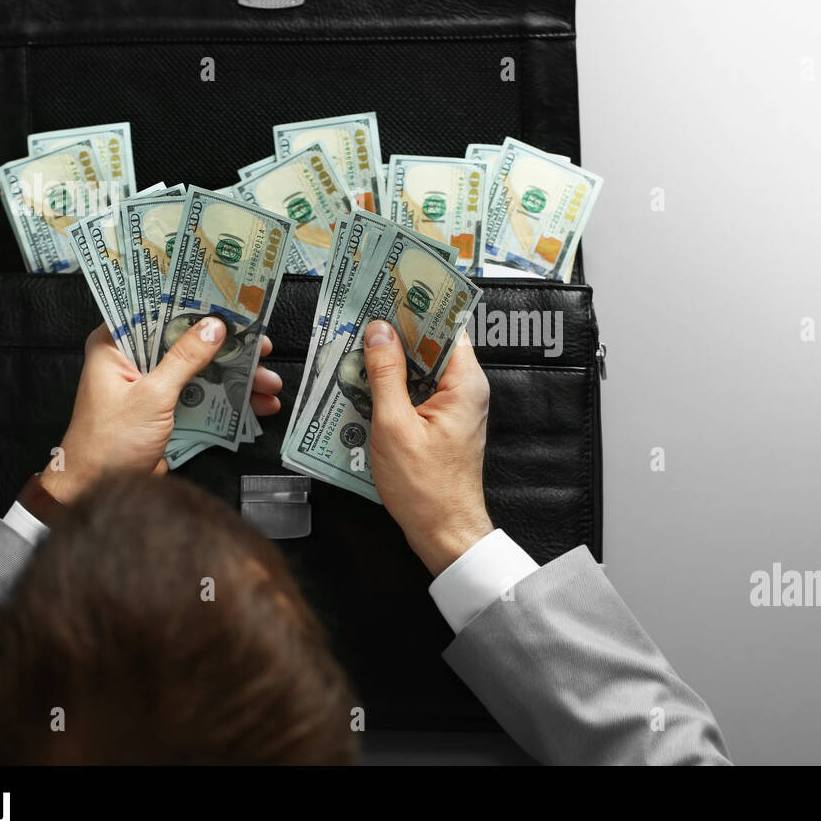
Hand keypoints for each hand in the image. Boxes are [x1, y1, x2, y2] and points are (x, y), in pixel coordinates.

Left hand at [39, 319, 282, 504]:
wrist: (97, 492)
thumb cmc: (110, 442)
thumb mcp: (152, 395)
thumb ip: (185, 359)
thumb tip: (214, 327)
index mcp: (115, 345)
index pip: (157, 311)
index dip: (195, 305)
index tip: (230, 302)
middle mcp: (132, 359)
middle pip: (187, 342)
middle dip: (228, 348)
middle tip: (261, 347)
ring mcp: (151, 385)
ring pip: (201, 370)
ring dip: (235, 378)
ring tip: (269, 383)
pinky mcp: (165, 409)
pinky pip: (201, 395)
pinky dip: (228, 400)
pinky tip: (257, 404)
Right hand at [362, 320, 492, 575]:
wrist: (443, 533)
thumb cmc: (424, 487)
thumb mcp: (393, 425)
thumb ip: (385, 374)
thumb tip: (378, 331)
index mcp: (464, 383)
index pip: (446, 325)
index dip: (418, 304)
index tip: (389, 288)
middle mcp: (465, 389)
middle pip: (431, 343)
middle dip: (396, 329)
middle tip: (361, 314)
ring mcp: (454, 407)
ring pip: (421, 368)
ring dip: (390, 358)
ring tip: (355, 343)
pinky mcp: (440, 423)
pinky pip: (417, 391)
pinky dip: (393, 384)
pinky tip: (364, 382)